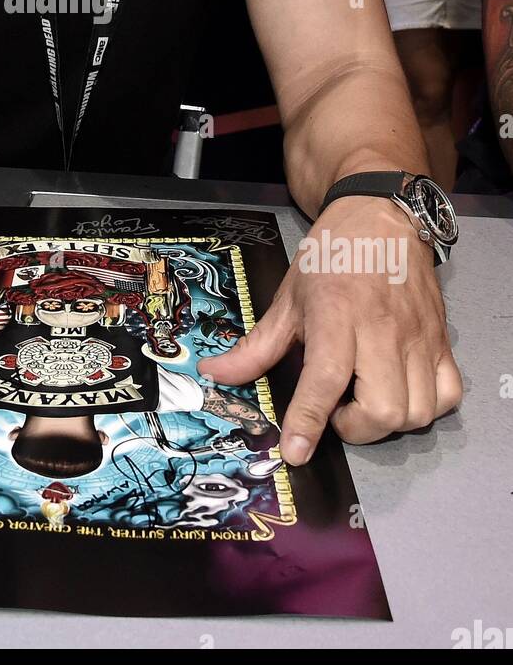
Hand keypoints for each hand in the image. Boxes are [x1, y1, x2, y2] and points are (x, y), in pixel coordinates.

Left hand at [197, 197, 461, 464]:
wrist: (379, 215)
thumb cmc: (332, 254)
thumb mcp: (288, 298)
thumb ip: (256, 345)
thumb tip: (217, 373)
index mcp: (338, 314)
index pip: (325, 378)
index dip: (309, 421)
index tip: (295, 450)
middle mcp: (383, 328)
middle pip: (383, 409)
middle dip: (354, 428)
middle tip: (334, 409)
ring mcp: (418, 336)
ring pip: (418, 411)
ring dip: (387, 423)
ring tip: (363, 399)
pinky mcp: (441, 340)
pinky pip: (448, 395)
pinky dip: (426, 408)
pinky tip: (399, 392)